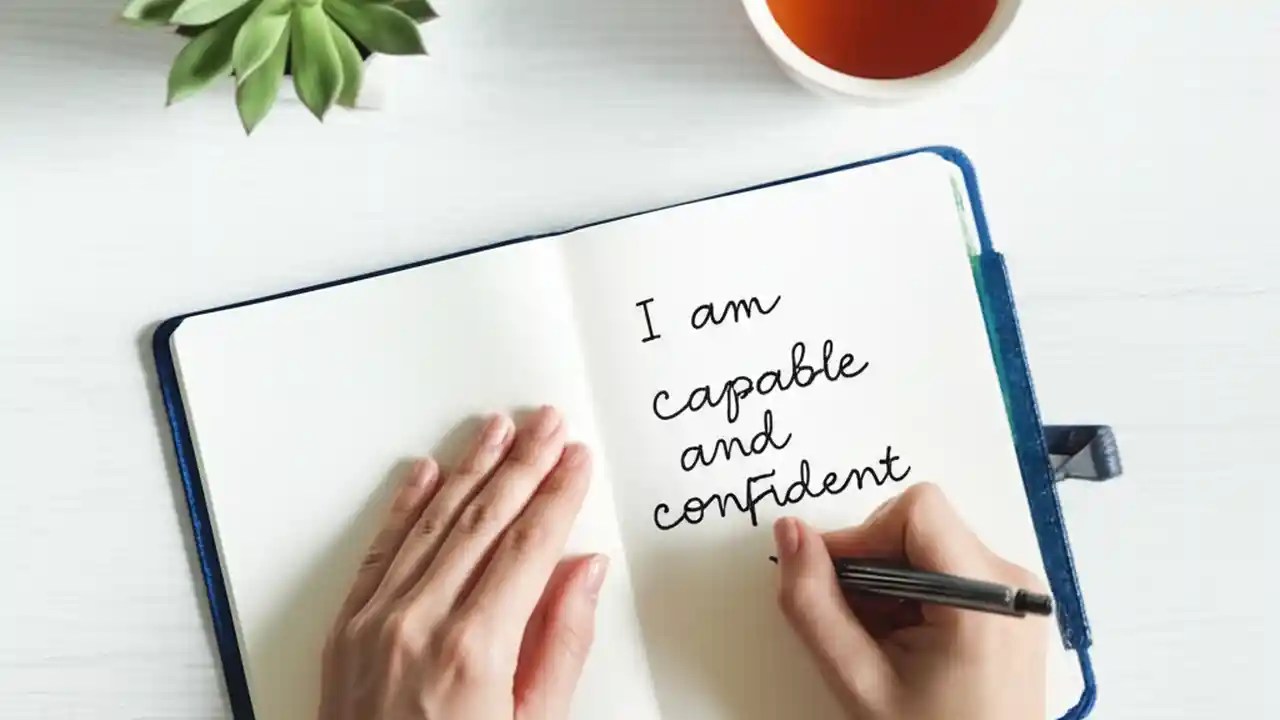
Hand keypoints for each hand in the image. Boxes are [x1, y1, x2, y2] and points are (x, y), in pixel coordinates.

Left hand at [319, 406, 608, 719]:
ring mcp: (375, 623)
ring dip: (469, 467)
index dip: (558, 495)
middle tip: (548, 423)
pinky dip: (403, 506)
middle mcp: (419, 622)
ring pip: (431, 521)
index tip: (577, 460)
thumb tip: (584, 571)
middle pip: (484, 518)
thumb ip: (560, 643)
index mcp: (475, 649)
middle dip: (522, 463)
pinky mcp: (346, 631)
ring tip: (498, 428)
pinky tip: (423, 472)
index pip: (529, 545)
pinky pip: (380, 550)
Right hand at [772, 483, 1048, 719]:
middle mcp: (1012, 582)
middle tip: (854, 627)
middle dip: (872, 566)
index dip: (862, 535)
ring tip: (881, 644)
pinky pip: (949, 574)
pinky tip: (904, 645)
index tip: (833, 582)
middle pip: (920, 527)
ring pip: (929, 549)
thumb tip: (790, 532)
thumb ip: (814, 603)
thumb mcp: (858, 680)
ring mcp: (1015, 596)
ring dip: (888, 586)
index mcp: (985, 594)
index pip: (916, 509)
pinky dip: (912, 598)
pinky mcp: (1009, 611)